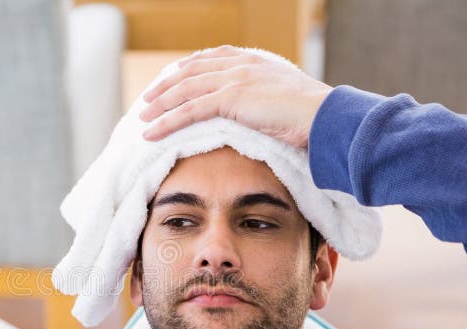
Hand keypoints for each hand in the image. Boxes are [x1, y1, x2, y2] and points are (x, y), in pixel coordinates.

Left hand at [139, 46, 332, 147]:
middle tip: (147, 100)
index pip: (212, 58)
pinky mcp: (230, 99)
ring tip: (142, 119)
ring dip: (159, 105)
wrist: (324, 117)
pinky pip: (188, 110)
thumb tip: (260, 113)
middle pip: (190, 71)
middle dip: (165, 86)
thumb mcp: (285, 100)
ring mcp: (234, 79)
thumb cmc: (312, 117)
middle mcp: (241, 64)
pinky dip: (166, 122)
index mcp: (254, 60)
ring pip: (184, 90)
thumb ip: (266, 99)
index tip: (172, 78)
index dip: (187, 69)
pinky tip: (151, 133)